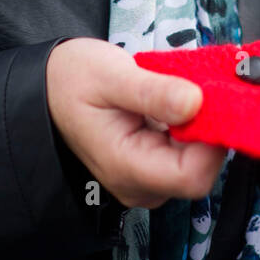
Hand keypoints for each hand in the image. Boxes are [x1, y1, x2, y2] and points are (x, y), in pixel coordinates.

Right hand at [46, 37, 226, 208]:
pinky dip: (192, 125)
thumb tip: (197, 102)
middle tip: (202, 85)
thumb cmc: (71, 80)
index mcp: (127, 167)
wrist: (46, 88)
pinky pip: (185, 153)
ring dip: (201, 125)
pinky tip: (179, 98)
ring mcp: (146, 178)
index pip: (191, 176)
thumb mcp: (110, 76)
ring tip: (185, 87)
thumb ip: (153, 92)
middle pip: (199, 171)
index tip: (213, 100)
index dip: (213, 141)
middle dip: (210, 129)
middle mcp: (139, 184)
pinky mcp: (151, 165)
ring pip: (196, 162)